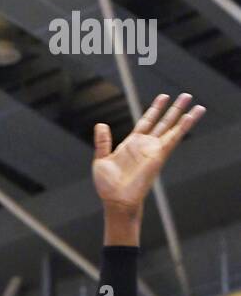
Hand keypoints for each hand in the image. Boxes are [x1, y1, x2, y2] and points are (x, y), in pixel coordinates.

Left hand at [93, 93, 203, 212]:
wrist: (116, 200)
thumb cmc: (107, 186)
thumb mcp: (101, 160)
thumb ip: (102, 142)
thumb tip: (101, 125)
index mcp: (132, 144)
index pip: (146, 121)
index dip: (155, 109)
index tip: (163, 97)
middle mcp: (145, 145)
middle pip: (163, 122)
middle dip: (174, 109)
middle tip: (186, 96)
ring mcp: (153, 150)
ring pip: (172, 128)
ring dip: (184, 116)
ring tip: (195, 103)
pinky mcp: (159, 156)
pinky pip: (173, 138)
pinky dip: (183, 127)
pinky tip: (191, 117)